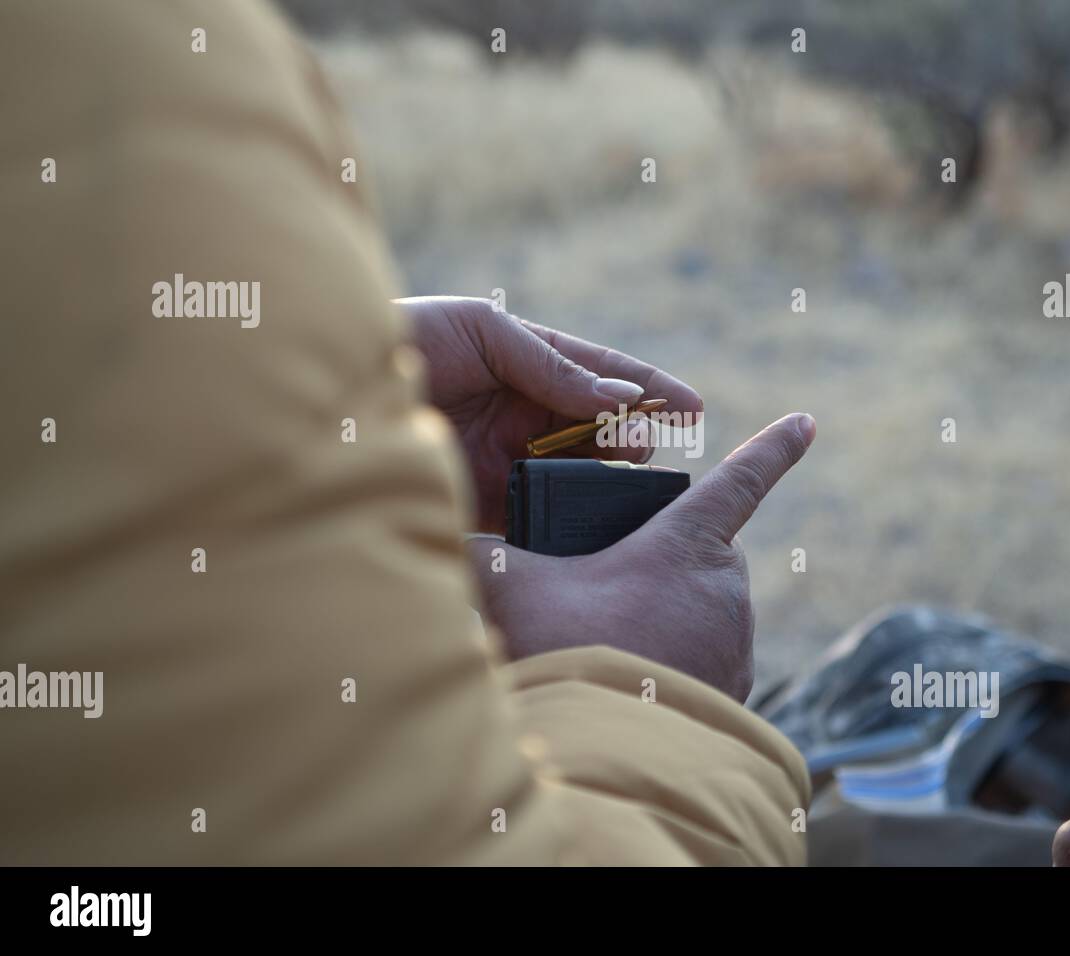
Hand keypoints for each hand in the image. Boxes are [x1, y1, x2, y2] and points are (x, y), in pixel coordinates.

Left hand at [399, 296, 702, 532]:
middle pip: (597, 426)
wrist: (330, 390)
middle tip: (647, 443)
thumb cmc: (405, 338)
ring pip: (576, 470)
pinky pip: (538, 511)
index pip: (601, 374)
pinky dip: (568, 514)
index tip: (694, 407)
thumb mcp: (483, 330)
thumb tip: (619, 396)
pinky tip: (593, 514)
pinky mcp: (482, 500)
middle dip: (632, 433)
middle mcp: (522, 412)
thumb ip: (551, 363)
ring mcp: (505, 457)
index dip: (649, 389)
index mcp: (527, 361)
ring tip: (629, 468)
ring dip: (607, 470)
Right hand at [465, 413, 815, 700]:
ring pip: (705, 607)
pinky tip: (633, 680)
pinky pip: (708, 657)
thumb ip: (483, 550)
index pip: (741, 477)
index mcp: (687, 540)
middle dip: (660, 564)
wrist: (603, 751)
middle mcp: (727, 586)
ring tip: (611, 644)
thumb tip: (452, 538)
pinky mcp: (735, 689)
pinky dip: (677, 660)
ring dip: (667, 615)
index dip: (774, 447)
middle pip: (701, 553)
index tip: (805, 422)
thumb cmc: (565, 652)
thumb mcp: (509, 586)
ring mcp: (736, 641)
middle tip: (604, 594)